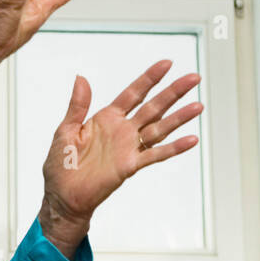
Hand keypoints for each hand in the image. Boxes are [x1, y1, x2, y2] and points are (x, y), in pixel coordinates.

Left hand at [38, 59, 202, 257]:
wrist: (62, 196)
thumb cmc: (61, 165)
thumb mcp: (66, 130)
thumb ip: (77, 105)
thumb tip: (81, 78)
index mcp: (106, 118)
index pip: (133, 93)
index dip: (149, 78)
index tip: (167, 64)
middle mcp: (122, 131)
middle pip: (153, 107)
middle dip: (173, 92)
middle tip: (194, 78)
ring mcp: (128, 148)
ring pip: (159, 128)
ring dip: (179, 117)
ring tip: (198, 106)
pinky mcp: (130, 166)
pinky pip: (155, 155)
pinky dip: (174, 148)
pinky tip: (191, 139)